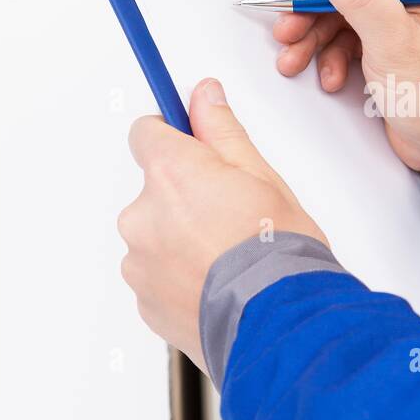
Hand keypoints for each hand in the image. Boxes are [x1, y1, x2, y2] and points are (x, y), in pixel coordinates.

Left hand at [118, 78, 324, 369]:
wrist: (279, 324)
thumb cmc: (278, 253)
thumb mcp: (261, 176)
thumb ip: (222, 132)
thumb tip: (204, 96)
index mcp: (171, 173)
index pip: (147, 133)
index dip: (172, 136)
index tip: (192, 143)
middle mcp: (143, 215)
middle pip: (155, 190)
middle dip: (186, 197)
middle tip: (232, 215)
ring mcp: (140, 262)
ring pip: (156, 236)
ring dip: (183, 240)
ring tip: (230, 258)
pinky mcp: (145, 302)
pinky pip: (158, 276)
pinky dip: (182, 277)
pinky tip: (219, 284)